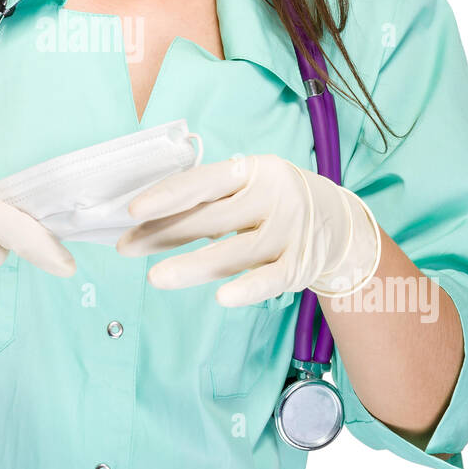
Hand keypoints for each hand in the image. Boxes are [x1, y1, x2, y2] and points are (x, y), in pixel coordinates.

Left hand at [116, 153, 380, 305]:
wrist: (342, 225)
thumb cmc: (275, 204)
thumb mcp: (248, 188)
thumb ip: (208, 203)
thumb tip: (146, 220)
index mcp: (255, 170)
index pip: (205, 181)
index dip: (168, 195)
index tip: (133, 210)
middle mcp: (274, 197)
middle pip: (211, 219)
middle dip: (164, 234)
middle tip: (125, 247)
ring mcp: (289, 232)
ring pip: (235, 252)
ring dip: (193, 266)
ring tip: (155, 278)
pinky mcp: (302, 265)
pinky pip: (270, 279)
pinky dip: (248, 288)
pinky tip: (222, 298)